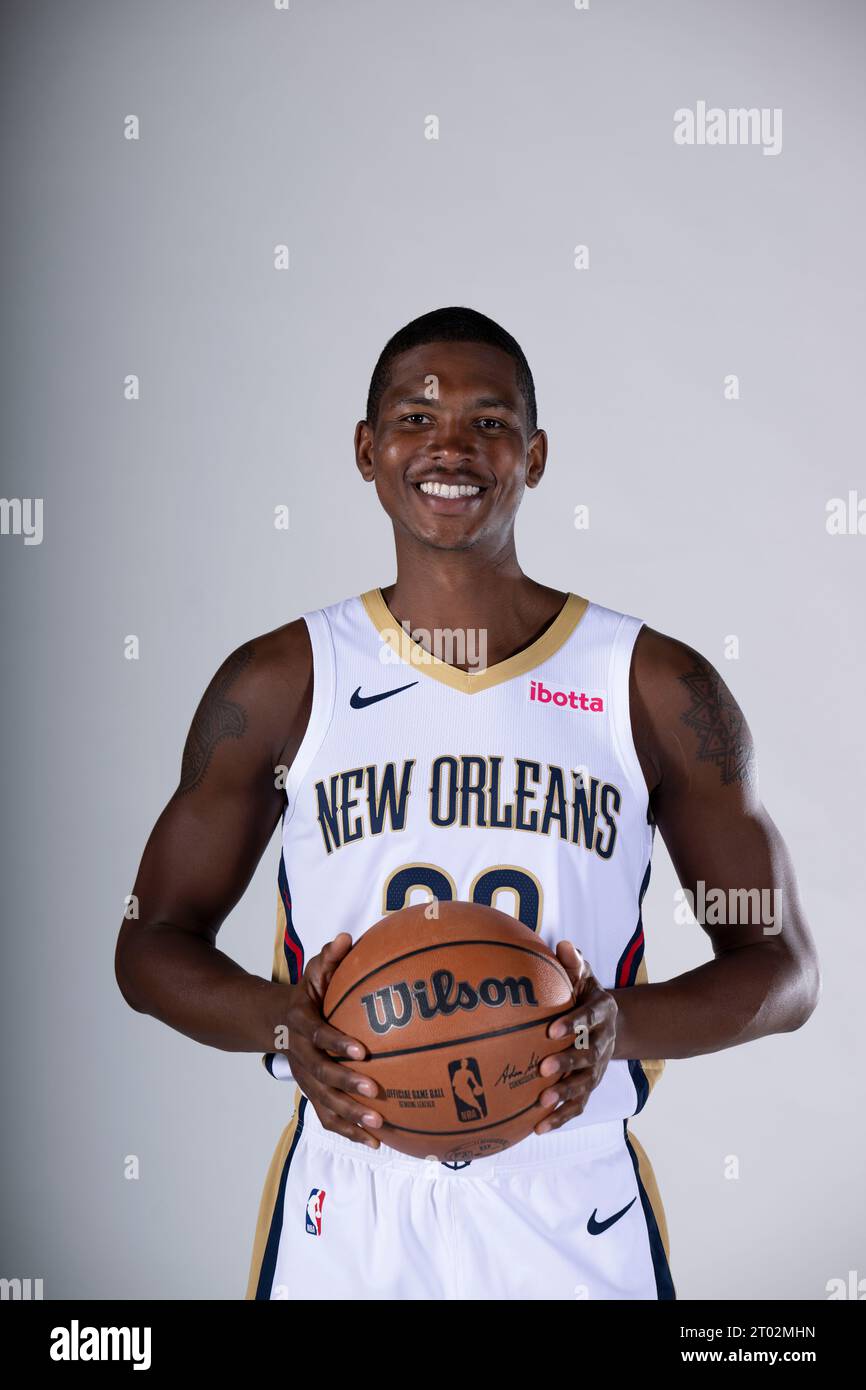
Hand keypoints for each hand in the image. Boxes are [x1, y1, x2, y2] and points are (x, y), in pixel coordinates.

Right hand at [284, 933, 382, 1147]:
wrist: (275, 1024)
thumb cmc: (306, 997)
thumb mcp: (313, 974)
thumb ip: (329, 958)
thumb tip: (346, 937)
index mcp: (303, 1025)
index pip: (320, 1036)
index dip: (338, 1044)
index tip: (363, 1051)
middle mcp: (302, 1056)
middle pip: (323, 1076)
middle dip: (348, 1087)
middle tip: (375, 1094)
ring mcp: (306, 1079)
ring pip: (326, 1103)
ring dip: (351, 1117)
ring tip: (379, 1127)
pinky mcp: (313, 1095)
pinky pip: (329, 1118)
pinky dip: (350, 1131)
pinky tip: (376, 1142)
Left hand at [533, 941, 617, 1134]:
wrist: (610, 1024)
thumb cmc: (586, 995)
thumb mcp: (585, 977)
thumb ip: (574, 964)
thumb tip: (562, 945)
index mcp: (602, 1013)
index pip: (589, 1018)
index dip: (573, 1024)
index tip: (551, 1029)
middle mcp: (603, 1043)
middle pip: (588, 1056)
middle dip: (566, 1063)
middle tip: (543, 1068)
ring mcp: (598, 1068)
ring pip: (584, 1085)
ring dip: (564, 1095)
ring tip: (542, 1103)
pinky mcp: (590, 1087)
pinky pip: (577, 1105)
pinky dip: (559, 1117)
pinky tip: (537, 1128)